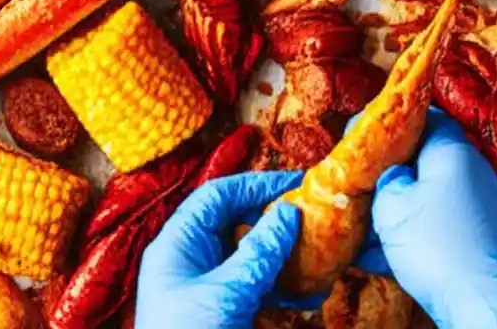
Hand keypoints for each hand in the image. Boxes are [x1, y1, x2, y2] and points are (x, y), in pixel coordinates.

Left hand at [136, 170, 302, 328]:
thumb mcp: (227, 294)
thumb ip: (259, 253)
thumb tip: (287, 214)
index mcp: (177, 245)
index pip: (216, 196)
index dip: (255, 184)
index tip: (295, 183)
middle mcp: (189, 261)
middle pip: (235, 224)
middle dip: (275, 220)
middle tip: (314, 216)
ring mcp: (204, 289)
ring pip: (249, 258)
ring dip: (284, 257)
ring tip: (319, 254)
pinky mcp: (220, 314)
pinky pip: (254, 289)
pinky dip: (281, 289)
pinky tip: (311, 295)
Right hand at [356, 110, 496, 328]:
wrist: (489, 304)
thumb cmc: (438, 245)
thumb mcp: (392, 207)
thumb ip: (385, 181)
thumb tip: (390, 176)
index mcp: (452, 151)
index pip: (422, 116)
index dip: (389, 123)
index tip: (360, 135)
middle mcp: (469, 171)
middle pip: (421, 159)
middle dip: (386, 172)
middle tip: (354, 183)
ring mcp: (475, 206)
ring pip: (424, 196)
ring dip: (392, 208)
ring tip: (359, 226)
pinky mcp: (475, 237)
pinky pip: (434, 225)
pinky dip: (408, 235)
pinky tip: (378, 255)